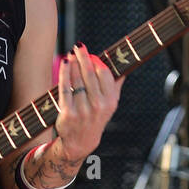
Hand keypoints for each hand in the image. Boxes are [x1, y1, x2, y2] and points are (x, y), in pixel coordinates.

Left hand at [52, 43, 123, 164]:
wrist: (80, 142)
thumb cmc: (96, 118)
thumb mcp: (110, 104)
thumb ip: (116, 85)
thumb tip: (124, 65)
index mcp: (110, 101)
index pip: (104, 73)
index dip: (97, 61)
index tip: (91, 54)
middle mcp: (98, 106)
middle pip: (89, 74)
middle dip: (84, 57)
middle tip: (79, 46)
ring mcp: (82, 110)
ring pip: (76, 79)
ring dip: (72, 63)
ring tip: (70, 55)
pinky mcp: (68, 113)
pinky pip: (65, 88)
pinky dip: (64, 73)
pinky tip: (64, 63)